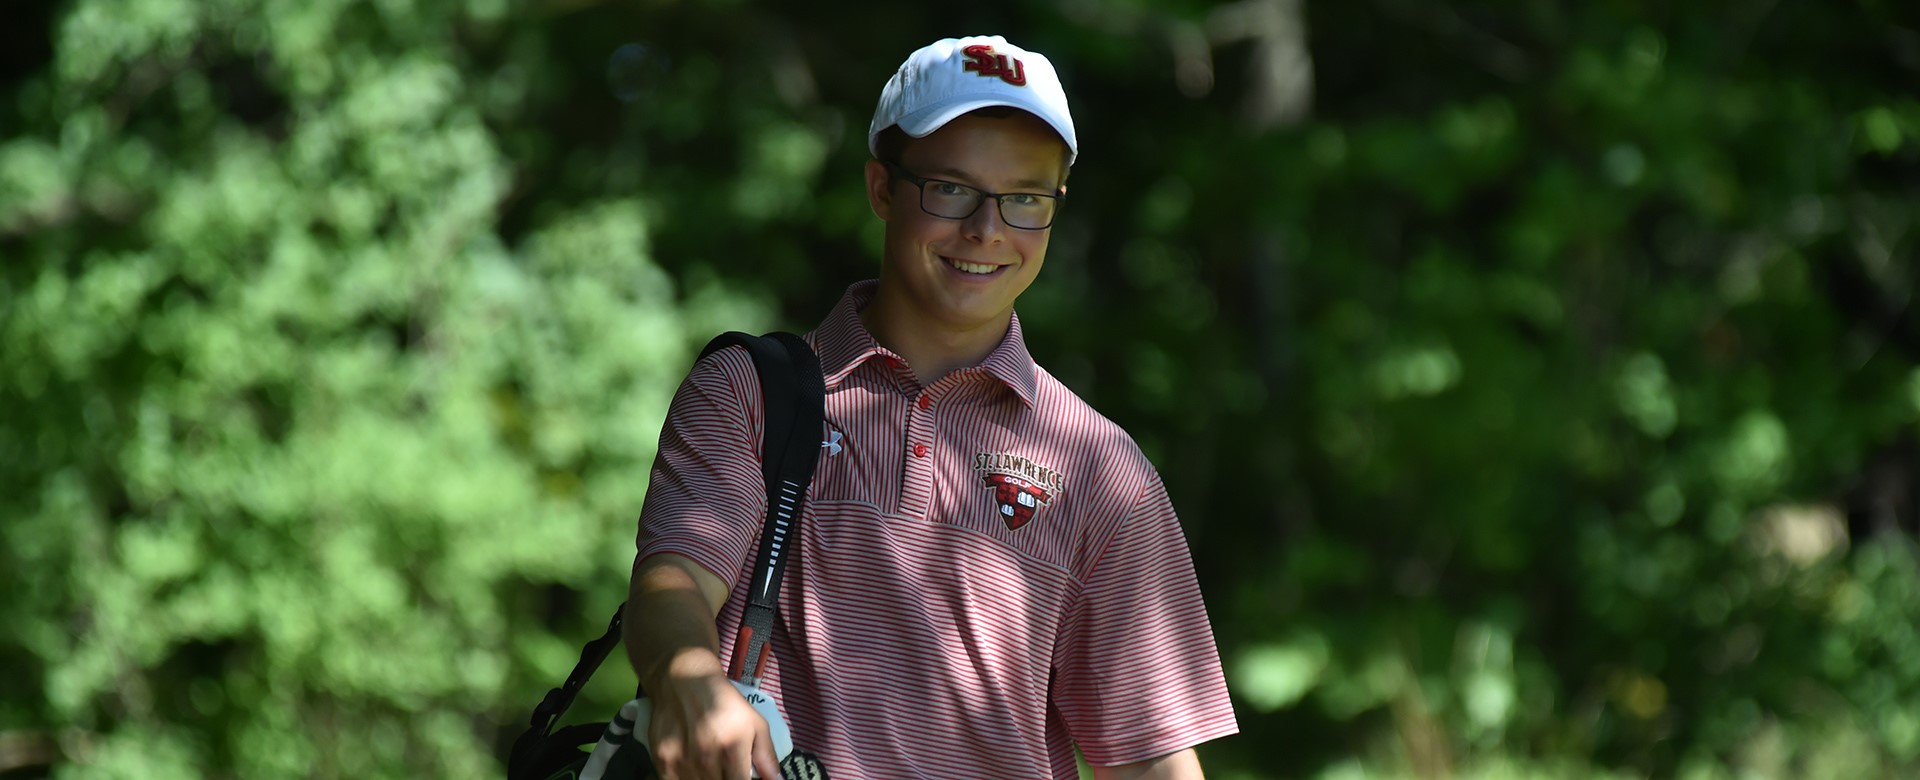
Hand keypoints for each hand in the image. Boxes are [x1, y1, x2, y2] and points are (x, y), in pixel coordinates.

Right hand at [643, 652, 781, 779]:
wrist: (684, 680)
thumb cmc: (725, 702)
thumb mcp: (755, 723)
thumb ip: (767, 757)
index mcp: (732, 748)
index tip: (739, 775)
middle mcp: (706, 757)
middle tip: (726, 769)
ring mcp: (681, 760)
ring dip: (706, 779)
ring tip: (710, 766)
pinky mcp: (662, 760)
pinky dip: (686, 778)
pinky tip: (693, 768)